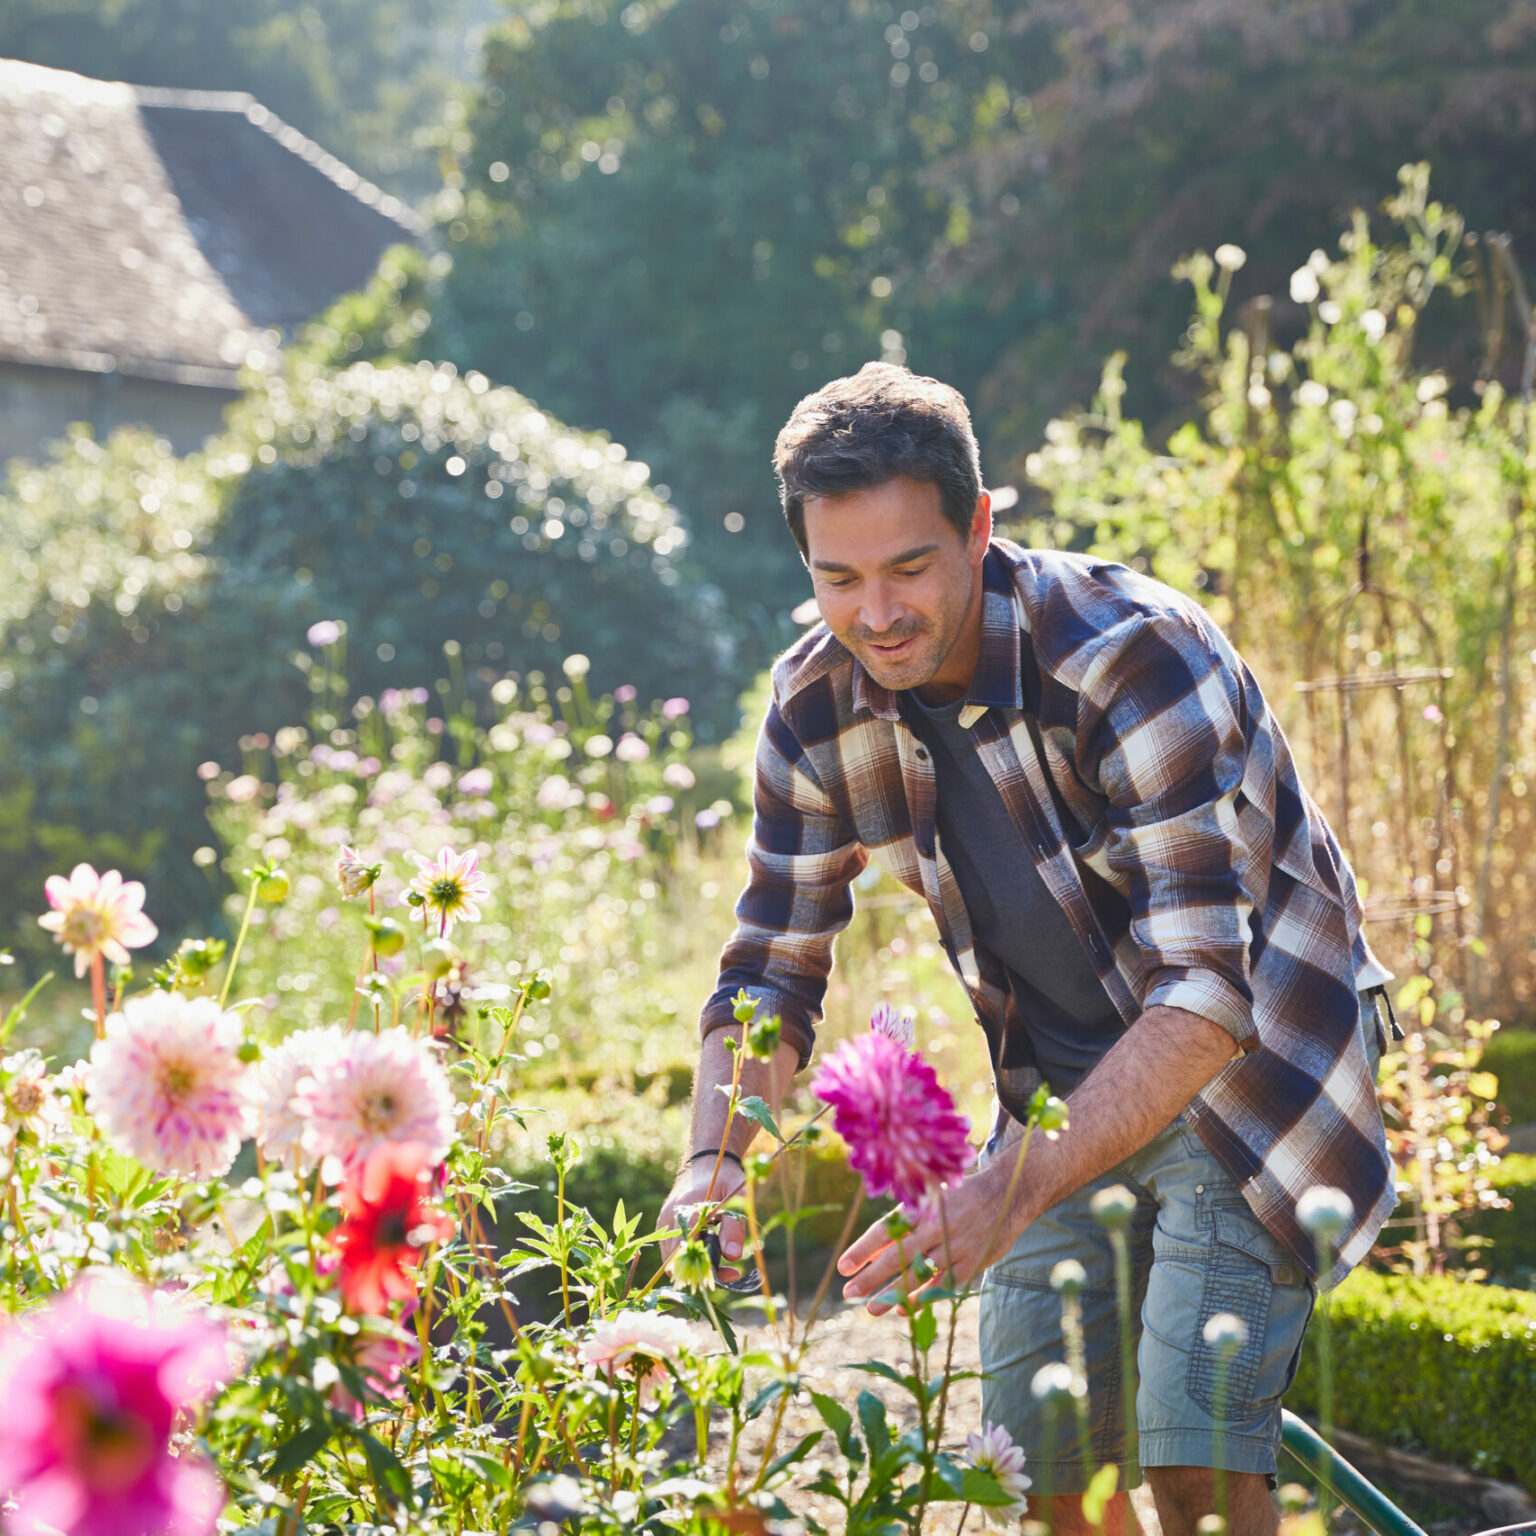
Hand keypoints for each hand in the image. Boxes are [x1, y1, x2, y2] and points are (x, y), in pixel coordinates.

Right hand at [656, 1157, 747, 1284]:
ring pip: (670, 1260)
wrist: (705, 1161)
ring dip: (693, 1268)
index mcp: (687, 1207)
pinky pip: (670, 1252)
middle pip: (675, 1260)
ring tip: (721, 1266)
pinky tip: (708, 1255)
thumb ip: (733, 1226)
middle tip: (729, 1273)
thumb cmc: (723, 1176)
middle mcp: (670, 1216)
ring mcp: (664, 1221)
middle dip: (700, 1273)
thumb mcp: (736, 1196)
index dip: (705, 1267)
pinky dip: (687, 1259)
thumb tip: (732, 1257)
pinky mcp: (664, 1225)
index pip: (685, 1249)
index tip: (729, 1274)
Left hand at [836, 1156, 1024, 1315]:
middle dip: (870, 1277)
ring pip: (918, 1275)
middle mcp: (936, 1226)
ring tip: (871, 1308)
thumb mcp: (931, 1197)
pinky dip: (922, 1297)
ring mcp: (955, 1246)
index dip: (862, 1249)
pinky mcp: (972, 1262)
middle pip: (897, 1256)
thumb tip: (872, 1248)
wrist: (1006, 1191)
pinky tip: (903, 1310)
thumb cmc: (959, 1196)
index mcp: (921, 1206)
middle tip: (848, 1292)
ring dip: (892, 1294)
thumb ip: (905, 1221)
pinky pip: (943, 1284)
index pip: (885, 1230)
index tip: (842, 1267)